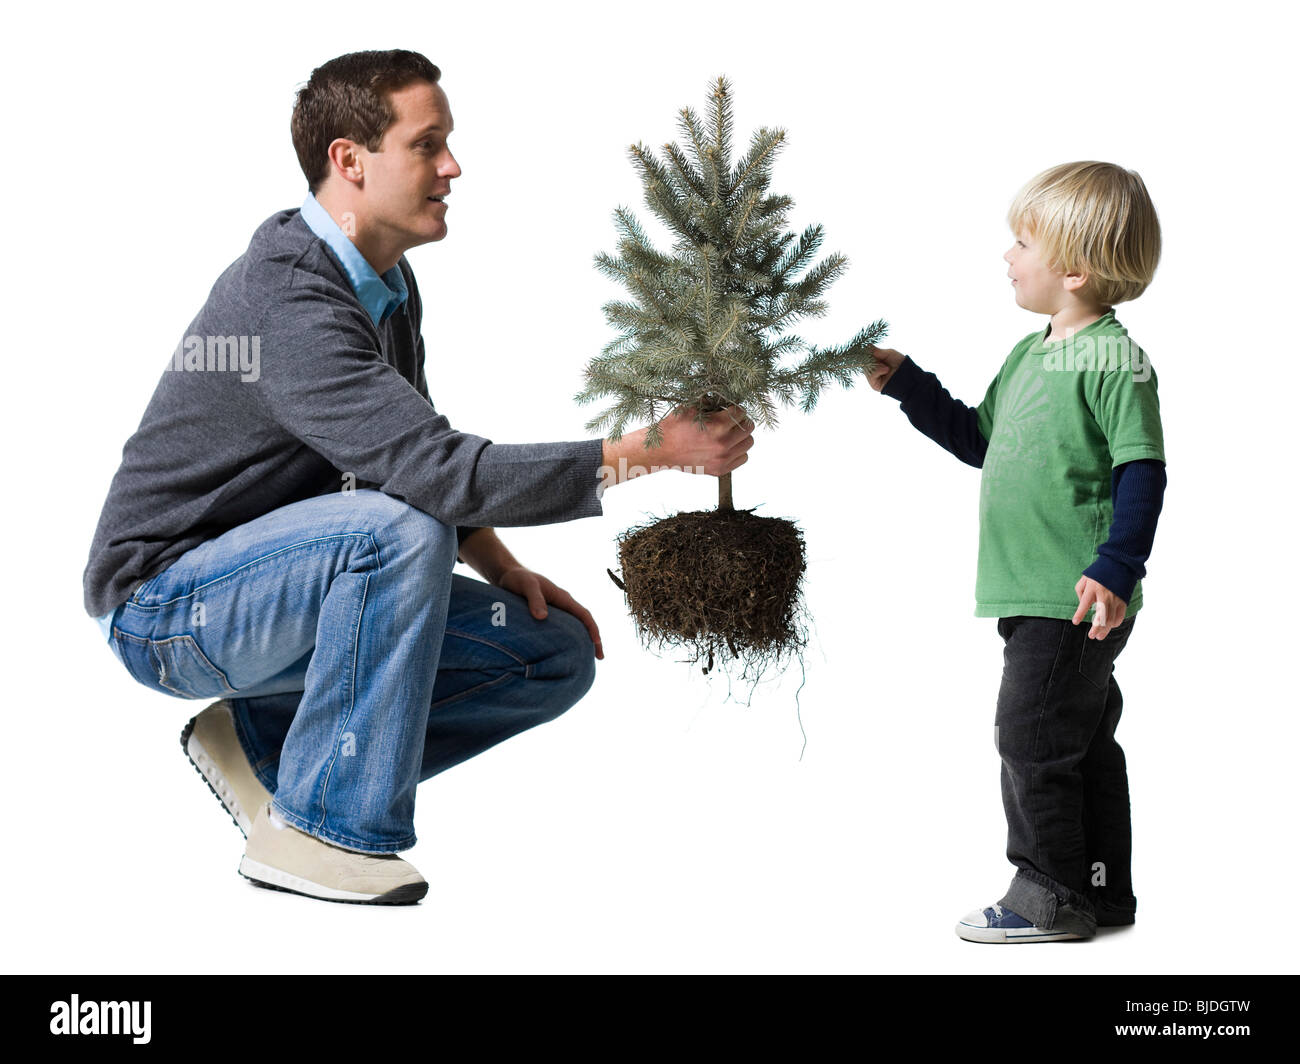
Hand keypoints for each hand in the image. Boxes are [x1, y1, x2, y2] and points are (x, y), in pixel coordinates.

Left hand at [495, 566, 603, 659]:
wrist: (508, 575)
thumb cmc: (518, 579)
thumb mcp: (526, 586)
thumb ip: (535, 599)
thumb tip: (542, 618)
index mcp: (562, 598)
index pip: (583, 614)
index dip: (592, 628)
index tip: (597, 643)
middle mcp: (562, 605)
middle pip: (583, 623)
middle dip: (593, 639)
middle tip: (599, 658)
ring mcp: (555, 612)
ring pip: (573, 628)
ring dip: (580, 642)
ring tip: (583, 660)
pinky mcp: (546, 617)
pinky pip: (561, 631)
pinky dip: (566, 642)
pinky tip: (562, 653)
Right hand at [603, 405, 754, 481]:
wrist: (662, 449)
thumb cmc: (675, 426)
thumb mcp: (691, 407)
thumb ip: (710, 402)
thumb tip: (724, 399)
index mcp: (718, 426)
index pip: (741, 412)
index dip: (736, 408)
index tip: (730, 409)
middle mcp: (723, 444)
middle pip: (749, 428)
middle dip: (741, 421)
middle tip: (732, 420)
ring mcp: (723, 458)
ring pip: (748, 443)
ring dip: (742, 436)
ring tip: (731, 433)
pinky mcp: (721, 469)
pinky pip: (743, 458)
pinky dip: (738, 451)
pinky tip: (728, 446)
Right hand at [866, 347, 905, 391]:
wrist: (909, 375)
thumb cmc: (900, 363)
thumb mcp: (889, 353)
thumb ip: (877, 351)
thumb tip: (866, 346)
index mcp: (874, 361)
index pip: (864, 356)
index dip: (865, 352)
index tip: (866, 348)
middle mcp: (872, 369)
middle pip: (863, 362)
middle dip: (870, 359)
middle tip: (879, 358)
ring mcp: (872, 377)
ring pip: (866, 369)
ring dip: (876, 365)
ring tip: (886, 367)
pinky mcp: (874, 384)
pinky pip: (871, 375)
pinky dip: (878, 371)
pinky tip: (886, 369)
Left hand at [1072, 575, 1125, 639]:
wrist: (1118, 565)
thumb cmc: (1098, 574)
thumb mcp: (1084, 579)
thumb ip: (1080, 592)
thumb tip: (1082, 605)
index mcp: (1093, 589)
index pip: (1084, 604)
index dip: (1080, 614)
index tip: (1075, 622)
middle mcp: (1104, 596)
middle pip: (1101, 617)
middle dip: (1096, 628)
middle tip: (1091, 636)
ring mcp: (1115, 599)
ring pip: (1111, 620)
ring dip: (1105, 630)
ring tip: (1099, 636)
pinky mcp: (1123, 601)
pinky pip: (1120, 616)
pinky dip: (1115, 623)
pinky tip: (1110, 626)